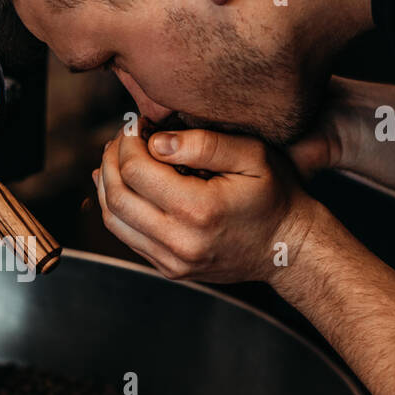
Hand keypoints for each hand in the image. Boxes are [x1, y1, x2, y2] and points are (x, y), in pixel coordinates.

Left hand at [93, 126, 322, 284]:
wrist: (286, 248)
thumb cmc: (275, 194)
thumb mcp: (252, 155)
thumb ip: (204, 144)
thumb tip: (156, 142)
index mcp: (198, 210)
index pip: (135, 171)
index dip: (127, 142)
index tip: (136, 124)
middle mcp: (179, 241)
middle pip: (116, 196)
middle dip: (111, 160)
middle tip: (121, 139)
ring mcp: (171, 261)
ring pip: (114, 220)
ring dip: (108, 184)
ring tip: (117, 158)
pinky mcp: (168, 269)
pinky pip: (126, 236)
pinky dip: (117, 207)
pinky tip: (123, 185)